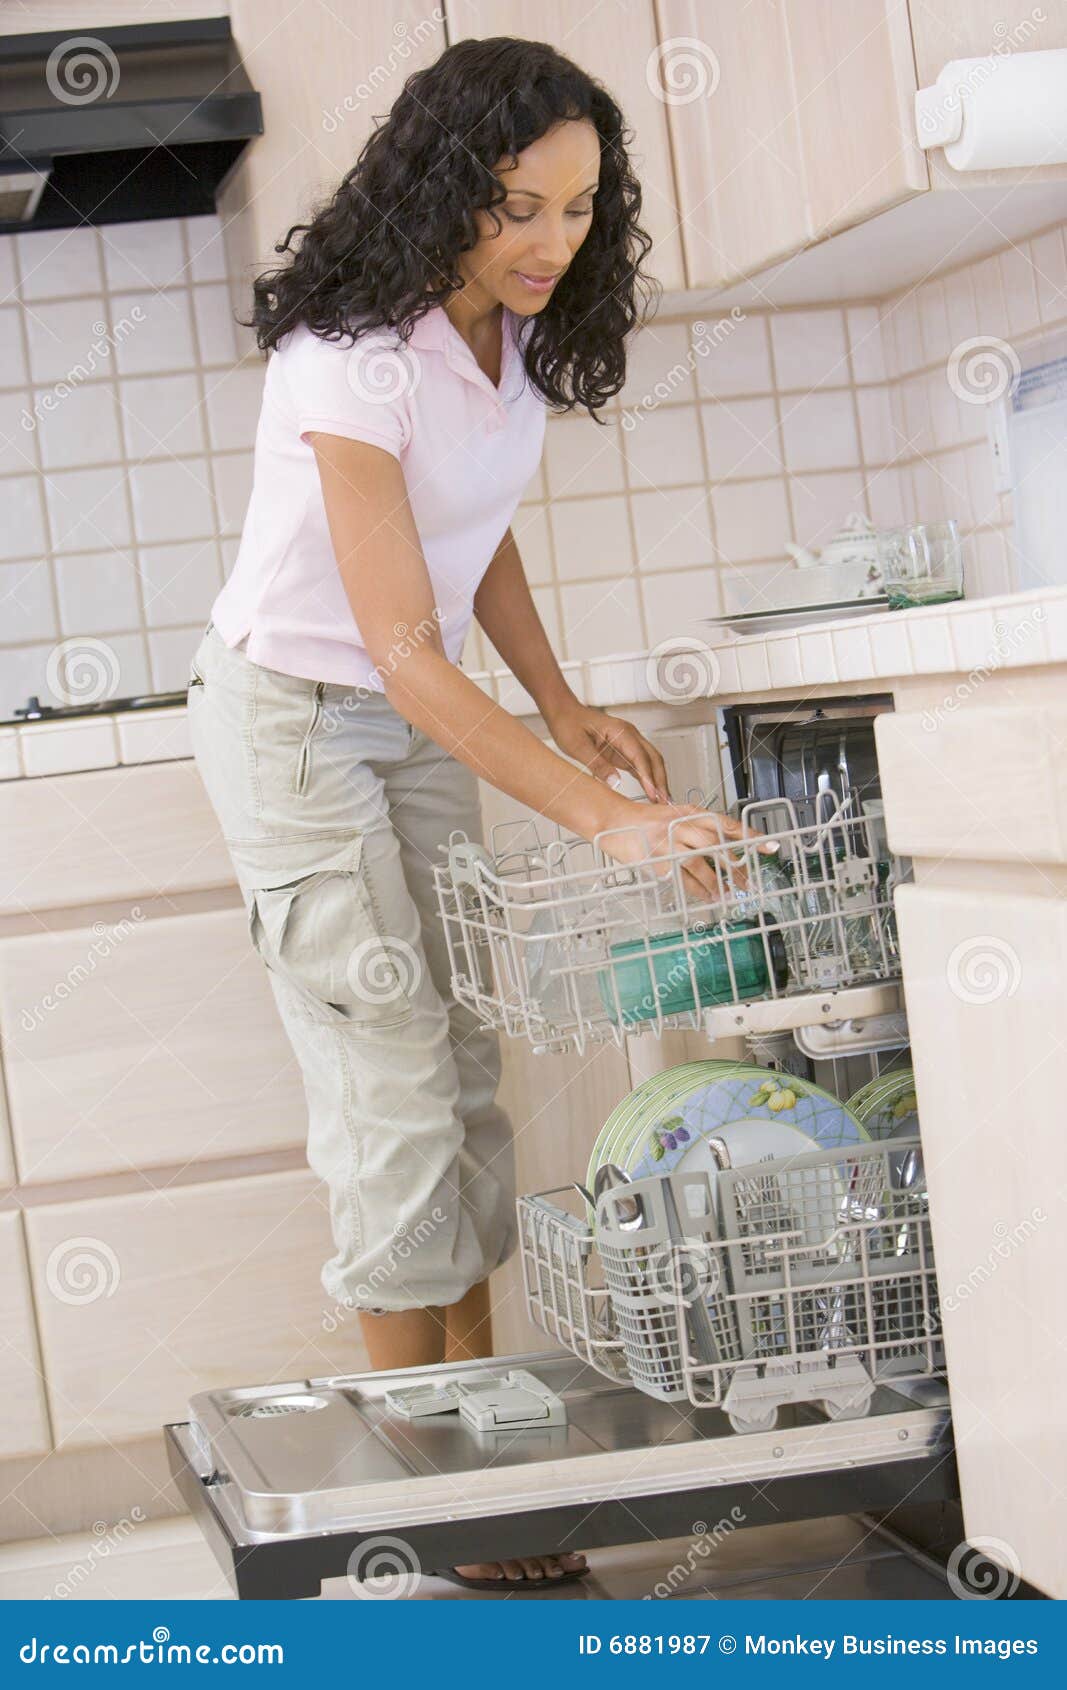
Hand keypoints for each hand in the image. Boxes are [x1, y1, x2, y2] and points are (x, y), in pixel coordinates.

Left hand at [547, 702, 669, 802]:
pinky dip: (647, 778)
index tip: (653, 793)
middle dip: (660, 780)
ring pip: (650, 762)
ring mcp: (628, 742)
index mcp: (620, 731)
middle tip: (664, 801)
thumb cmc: (569, 723)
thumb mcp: (578, 747)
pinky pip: (640, 765)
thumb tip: (615, 783)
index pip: (640, 756)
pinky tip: (651, 791)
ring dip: (657, 780)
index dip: (649, 777)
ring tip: (661, 801)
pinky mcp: (623, 750)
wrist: (564, 713)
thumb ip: (597, 765)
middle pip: (653, 759)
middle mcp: (629, 735)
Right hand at [591, 796, 777, 900]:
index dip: (748, 836)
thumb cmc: (646, 821)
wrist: (613, 821)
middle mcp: (681, 825)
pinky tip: (708, 896)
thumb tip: (726, 848)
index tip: (768, 845)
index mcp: (689, 812)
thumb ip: (698, 828)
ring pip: (701, 863)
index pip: (725, 823)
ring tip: (729, 894)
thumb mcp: (675, 816)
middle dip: (735, 866)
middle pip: (716, 845)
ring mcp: (668, 843)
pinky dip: (698, 889)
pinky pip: (682, 878)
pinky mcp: (657, 860)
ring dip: (717, 881)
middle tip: (749, 882)